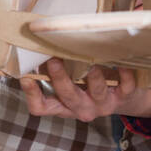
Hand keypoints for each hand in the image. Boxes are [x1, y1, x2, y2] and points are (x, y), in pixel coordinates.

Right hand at [19, 60, 150, 119]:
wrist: (125, 97)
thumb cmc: (91, 84)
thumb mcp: (72, 81)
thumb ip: (56, 68)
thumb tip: (39, 42)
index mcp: (65, 105)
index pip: (41, 107)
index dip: (32, 95)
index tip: (25, 77)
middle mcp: (82, 108)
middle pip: (68, 97)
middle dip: (60, 79)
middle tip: (54, 60)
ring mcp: (104, 104)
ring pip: (96, 92)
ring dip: (92, 76)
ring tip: (90, 61)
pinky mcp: (125, 96)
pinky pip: (125, 86)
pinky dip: (124, 74)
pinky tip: (122, 62)